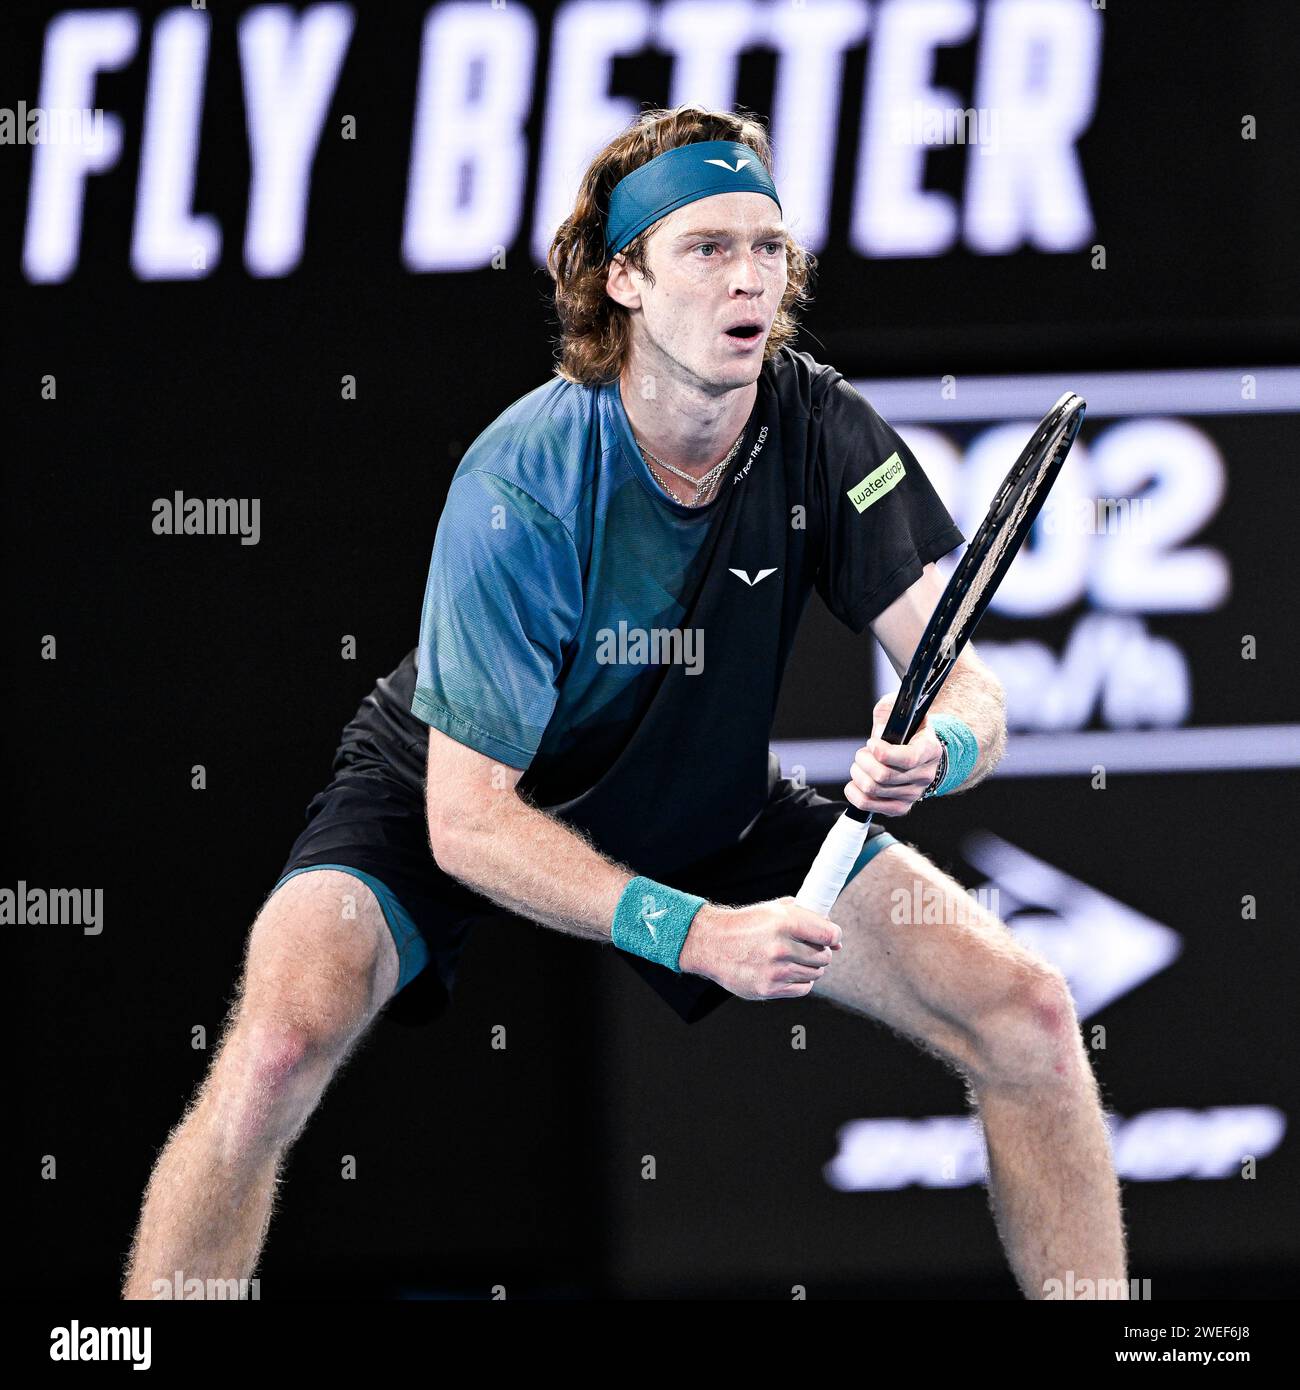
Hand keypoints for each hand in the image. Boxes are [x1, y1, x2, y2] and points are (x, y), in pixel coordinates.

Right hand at [679, 897, 841, 1000]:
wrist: (712, 943)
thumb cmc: (747, 924)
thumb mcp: (775, 910)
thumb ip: (808, 919)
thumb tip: (838, 941)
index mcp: (785, 922)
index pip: (830, 934)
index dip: (834, 935)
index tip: (831, 937)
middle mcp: (781, 947)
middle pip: (824, 956)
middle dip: (821, 952)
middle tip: (806, 947)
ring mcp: (775, 971)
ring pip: (815, 973)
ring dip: (810, 967)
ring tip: (792, 958)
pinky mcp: (768, 989)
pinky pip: (803, 989)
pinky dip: (800, 981)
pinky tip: (787, 971)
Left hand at [844, 692, 942, 816]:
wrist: (918, 752)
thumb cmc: (906, 729)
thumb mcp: (899, 710)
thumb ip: (887, 714)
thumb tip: (878, 736)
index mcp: (930, 749)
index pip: (908, 758)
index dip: (883, 752)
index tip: (872, 742)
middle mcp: (925, 775)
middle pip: (884, 775)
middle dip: (863, 760)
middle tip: (863, 752)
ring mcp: (913, 794)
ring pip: (873, 789)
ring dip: (857, 774)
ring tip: (861, 765)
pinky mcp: (900, 807)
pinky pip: (868, 806)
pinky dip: (854, 793)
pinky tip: (856, 782)